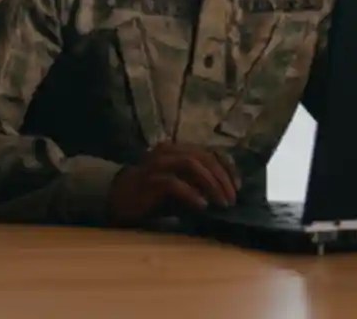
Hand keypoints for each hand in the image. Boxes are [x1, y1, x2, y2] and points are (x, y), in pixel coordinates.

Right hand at [107, 144, 241, 224]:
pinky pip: (174, 183)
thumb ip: (199, 183)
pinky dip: (191, 194)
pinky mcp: (149, 180)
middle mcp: (169, 151)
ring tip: (221, 202)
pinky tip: (202, 206)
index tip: (237, 187)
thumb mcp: (181, 186)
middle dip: (222, 178)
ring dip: (211, 183)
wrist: (119, 198)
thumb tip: (228, 191)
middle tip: (232, 199)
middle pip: (204, 157)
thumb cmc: (154, 194)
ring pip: (191, 164)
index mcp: (179, 150)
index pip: (210, 152)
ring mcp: (158, 163)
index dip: (227, 168)